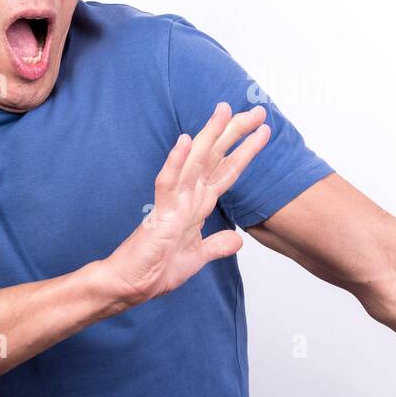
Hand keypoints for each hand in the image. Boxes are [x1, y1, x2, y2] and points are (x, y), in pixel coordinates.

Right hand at [105, 101, 270, 305]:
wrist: (132, 285)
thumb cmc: (157, 269)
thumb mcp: (197, 257)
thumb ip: (217, 245)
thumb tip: (237, 240)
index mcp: (198, 205)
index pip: (226, 172)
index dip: (246, 152)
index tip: (263, 132)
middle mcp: (188, 197)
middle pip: (215, 158)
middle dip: (236, 134)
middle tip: (258, 111)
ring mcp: (173, 202)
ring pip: (195, 162)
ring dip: (210, 136)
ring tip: (224, 111)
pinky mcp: (159, 214)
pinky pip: (168, 184)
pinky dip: (176, 163)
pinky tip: (185, 142)